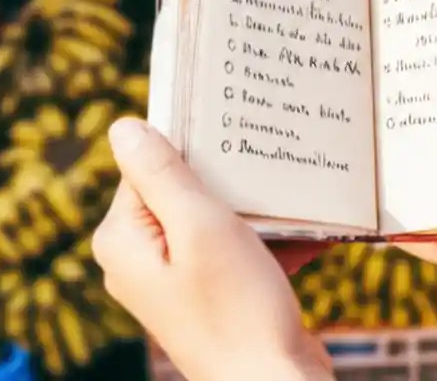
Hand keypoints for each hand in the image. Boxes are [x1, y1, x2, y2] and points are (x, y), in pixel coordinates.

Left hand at [92, 119, 331, 380]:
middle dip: (230, 178)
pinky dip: (270, 240)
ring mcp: (175, 281)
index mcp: (123, 240)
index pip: (148, 167)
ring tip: (298, 194)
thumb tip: (124, 126)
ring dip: (258, 209)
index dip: (192, 150)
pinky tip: (313, 230)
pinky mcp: (210, 296)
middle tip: (270, 161)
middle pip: (183, 191)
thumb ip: (161, 173)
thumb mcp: (200, 226)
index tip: (235, 137)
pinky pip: (237, 250)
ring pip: (216, 219)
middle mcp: (140, 260)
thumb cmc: (237, 309)